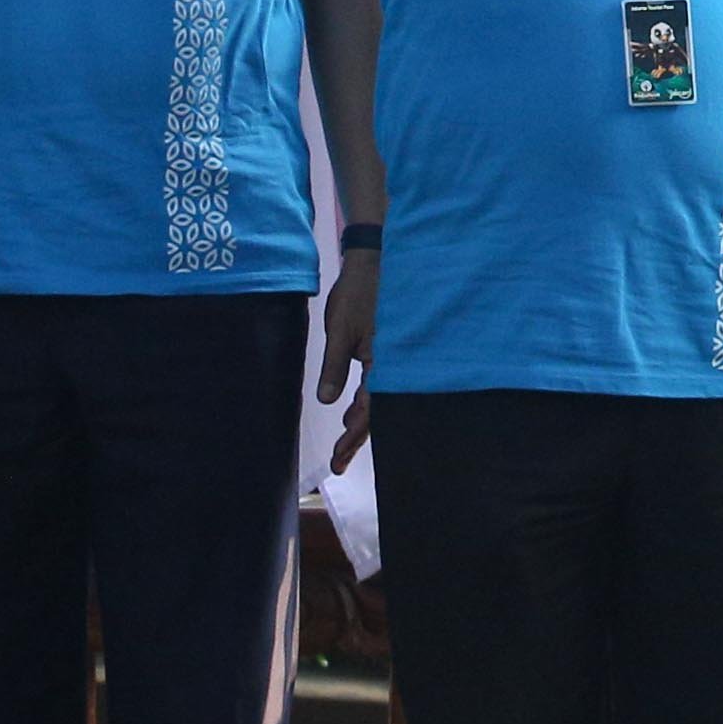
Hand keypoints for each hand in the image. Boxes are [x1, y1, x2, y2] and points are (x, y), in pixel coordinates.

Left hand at [319, 247, 377, 470]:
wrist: (374, 261)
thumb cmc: (357, 293)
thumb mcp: (340, 331)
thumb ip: (335, 367)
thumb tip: (330, 402)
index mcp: (383, 362)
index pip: (370, 409)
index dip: (354, 436)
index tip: (338, 458)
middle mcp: (393, 364)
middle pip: (377, 410)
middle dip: (356, 437)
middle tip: (339, 462)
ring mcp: (392, 358)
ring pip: (379, 398)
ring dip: (361, 421)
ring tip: (343, 444)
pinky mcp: (387, 350)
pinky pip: (380, 383)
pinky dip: (366, 400)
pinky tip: (353, 410)